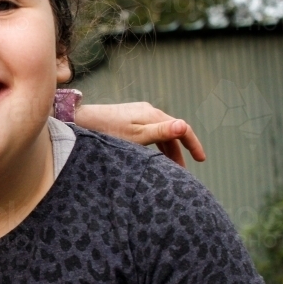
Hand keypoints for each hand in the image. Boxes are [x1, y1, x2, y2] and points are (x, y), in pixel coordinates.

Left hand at [74, 103, 205, 166]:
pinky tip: (150, 155)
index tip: (201, 159)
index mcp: (153, 115)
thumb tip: (184, 126)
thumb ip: (160, 133)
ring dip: (166, 150)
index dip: (193, 144)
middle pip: (170, 132)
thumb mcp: (135, 137)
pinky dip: (154, 145)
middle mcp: (147, 111)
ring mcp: (137, 114)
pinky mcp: (127, 118)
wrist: (81, 120)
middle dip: (179, 151)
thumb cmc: (107, 131)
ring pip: (159, 133)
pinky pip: (148, 132)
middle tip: (182, 172)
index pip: (182, 128)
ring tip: (168, 168)